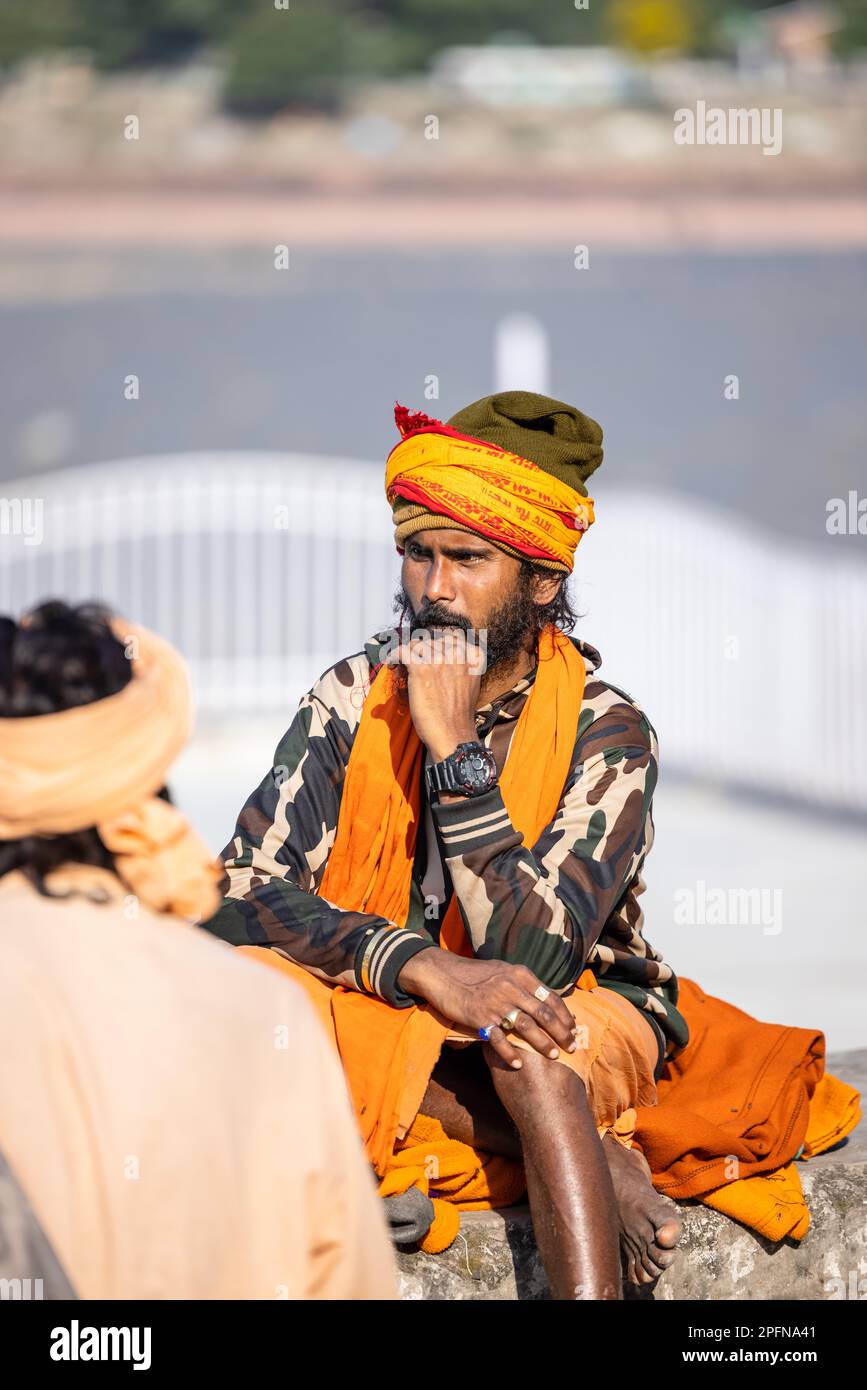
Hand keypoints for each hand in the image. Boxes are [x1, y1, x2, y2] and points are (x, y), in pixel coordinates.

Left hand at [382, 629, 482, 761]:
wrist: (453, 734)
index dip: (436, 642)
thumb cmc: (459, 714)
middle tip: (413, 661)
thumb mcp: (469, 683)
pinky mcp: (422, 668)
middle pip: (432, 638)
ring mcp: (440, 659)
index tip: (427, 651)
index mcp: (473, 656)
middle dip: (421, 648)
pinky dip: (393, 654)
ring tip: (403, 665)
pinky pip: (402, 650)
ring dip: (409, 653)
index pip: (451, 634)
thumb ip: (459, 665)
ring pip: (417, 643)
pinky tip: (391, 662)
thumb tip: (438, 654)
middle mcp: (458, 653)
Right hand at [398, 948, 577, 1068]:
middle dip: (561, 1033)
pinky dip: (510, 1053)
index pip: (550, 997)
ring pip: (526, 1027)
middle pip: (544, 1013)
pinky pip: (499, 1039)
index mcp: (519, 974)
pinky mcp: (479, 1017)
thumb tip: (545, 998)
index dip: (565, 1015)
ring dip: (542, 1044)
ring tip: (553, 1056)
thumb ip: (523, 983)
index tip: (573, 1028)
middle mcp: (510, 987)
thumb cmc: (474, 973)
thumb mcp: (503, 970)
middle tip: (571, 1046)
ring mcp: (495, 1003)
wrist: (442, 974)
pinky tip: (518, 1063)